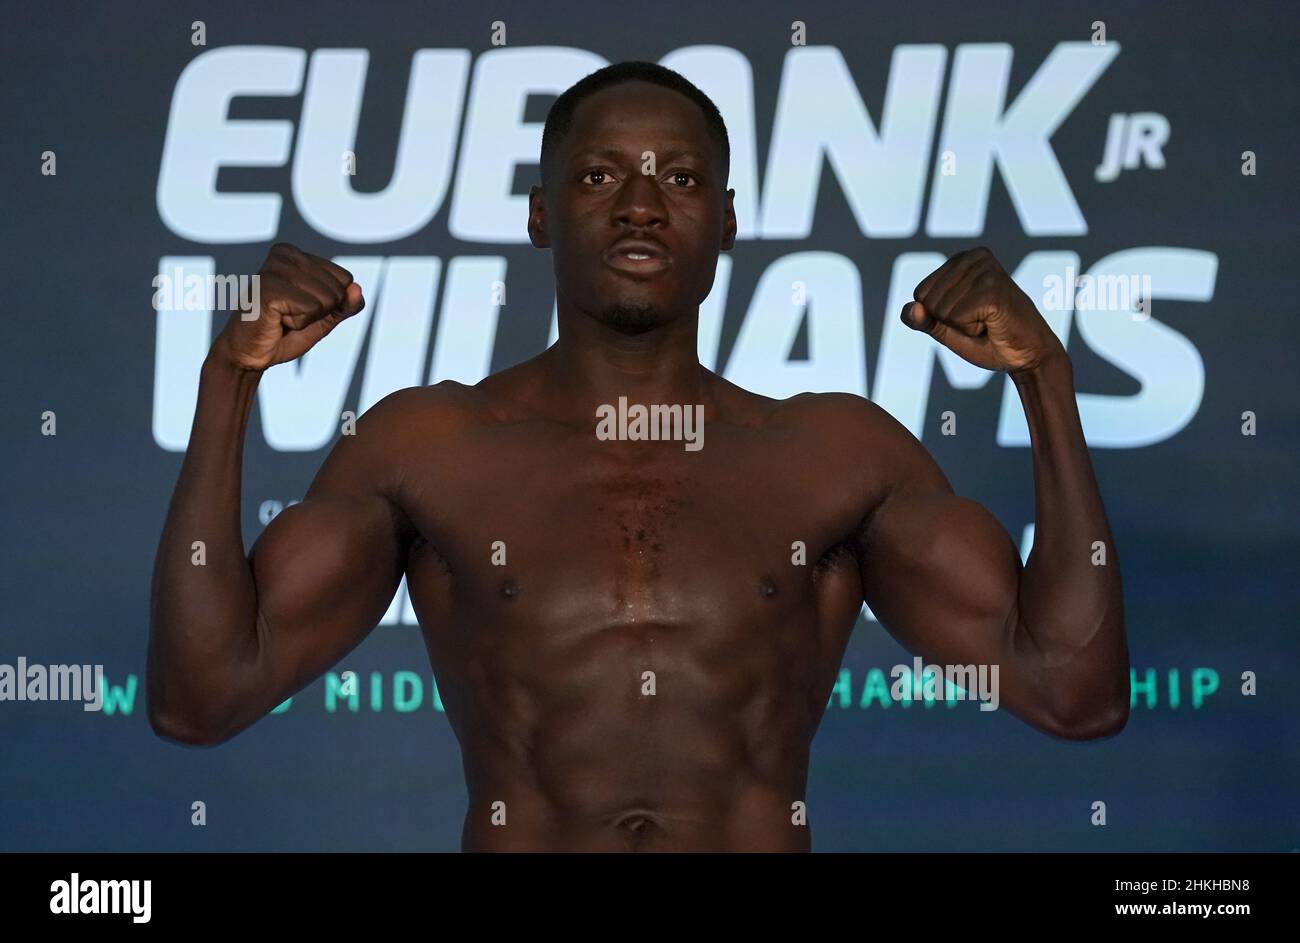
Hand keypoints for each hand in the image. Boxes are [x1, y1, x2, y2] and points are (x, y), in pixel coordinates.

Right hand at [212, 243, 364, 371]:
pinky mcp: (269, 287)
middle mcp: (285, 254)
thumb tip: (357, 289)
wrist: (251, 353)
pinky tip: (276, 321)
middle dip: (319, 312)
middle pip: (338, 289)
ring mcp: (275, 268)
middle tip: (289, 316)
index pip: (345, 279)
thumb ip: (345, 304)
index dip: (330, 304)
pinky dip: (298, 323)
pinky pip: (311, 308)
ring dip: (307, 319)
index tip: (300, 308)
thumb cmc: (284, 332)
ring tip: (281, 318)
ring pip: (327, 299)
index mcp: (297, 255)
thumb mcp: (324, 317)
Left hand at [903, 246, 1065, 374]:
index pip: (920, 294)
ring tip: (988, 321)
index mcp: (961, 260)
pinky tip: (993, 323)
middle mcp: (973, 258)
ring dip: (962, 327)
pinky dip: (971, 330)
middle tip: (981, 321)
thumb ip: (924, 319)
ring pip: (940, 310)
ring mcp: (984, 271)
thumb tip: (908, 308)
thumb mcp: (947, 329)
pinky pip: (955, 318)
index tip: (969, 316)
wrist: (1027, 355)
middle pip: (928, 301)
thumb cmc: (988, 340)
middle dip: (950, 322)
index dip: (940, 316)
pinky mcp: (992, 288)